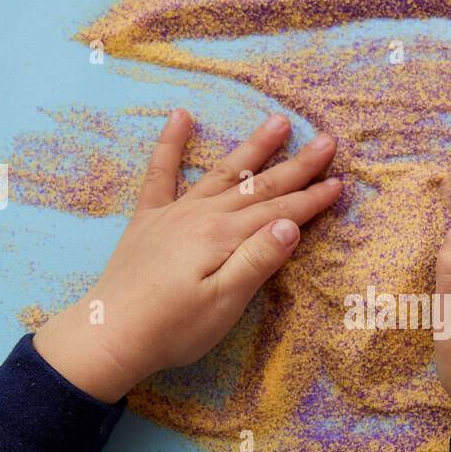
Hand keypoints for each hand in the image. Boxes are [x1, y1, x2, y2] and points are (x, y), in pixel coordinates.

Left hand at [33, 109, 340, 401]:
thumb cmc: (173, 328)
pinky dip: (170, 143)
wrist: (111, 335)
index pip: (280, 212)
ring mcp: (175, 212)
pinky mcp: (150, 219)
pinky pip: (161, 173)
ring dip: (253, 146)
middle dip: (296, 165)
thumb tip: (290, 225)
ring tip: (278, 122)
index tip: (339, 182)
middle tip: (327, 140)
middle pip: (259, 186)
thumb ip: (257, 261)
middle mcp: (204, 215)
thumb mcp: (224, 304)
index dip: (312, 199)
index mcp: (226, 237)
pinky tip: (180, 116)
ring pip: (224, 172)